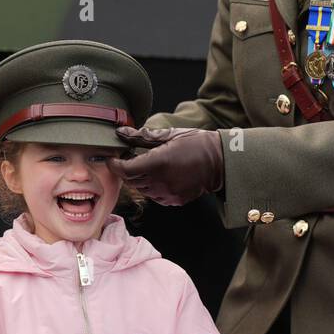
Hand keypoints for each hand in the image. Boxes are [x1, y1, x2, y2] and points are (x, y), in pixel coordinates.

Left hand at [106, 126, 223, 205]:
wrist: (220, 161)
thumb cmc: (196, 143)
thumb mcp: (169, 134)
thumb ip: (142, 136)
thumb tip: (121, 132)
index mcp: (158, 162)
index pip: (125, 170)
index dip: (115, 165)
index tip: (112, 159)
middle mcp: (161, 181)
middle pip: (130, 181)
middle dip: (125, 170)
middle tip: (128, 159)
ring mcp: (168, 193)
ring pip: (141, 189)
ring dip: (137, 179)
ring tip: (145, 166)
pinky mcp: (174, 200)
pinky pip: (154, 196)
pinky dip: (150, 187)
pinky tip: (157, 176)